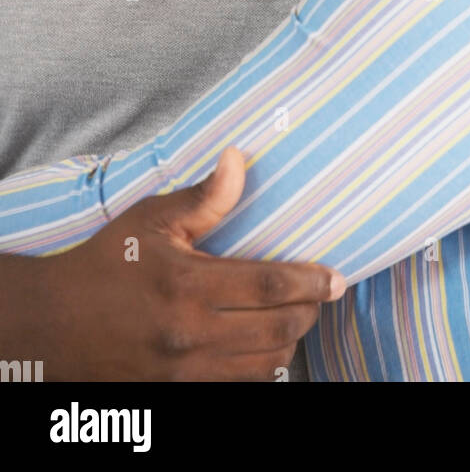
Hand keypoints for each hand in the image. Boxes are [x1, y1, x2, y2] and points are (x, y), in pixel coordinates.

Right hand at [0, 146, 344, 379]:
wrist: (53, 324)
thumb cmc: (106, 264)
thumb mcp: (151, 221)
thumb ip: (204, 198)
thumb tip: (239, 158)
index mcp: (186, 286)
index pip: (269, 286)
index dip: (310, 282)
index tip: (336, 277)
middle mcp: (189, 335)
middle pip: (276, 330)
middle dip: (309, 311)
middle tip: (322, 293)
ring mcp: (183, 372)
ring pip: (263, 366)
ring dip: (290, 341)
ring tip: (297, 316)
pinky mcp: (176, 393)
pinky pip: (237, 387)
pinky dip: (261, 369)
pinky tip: (265, 346)